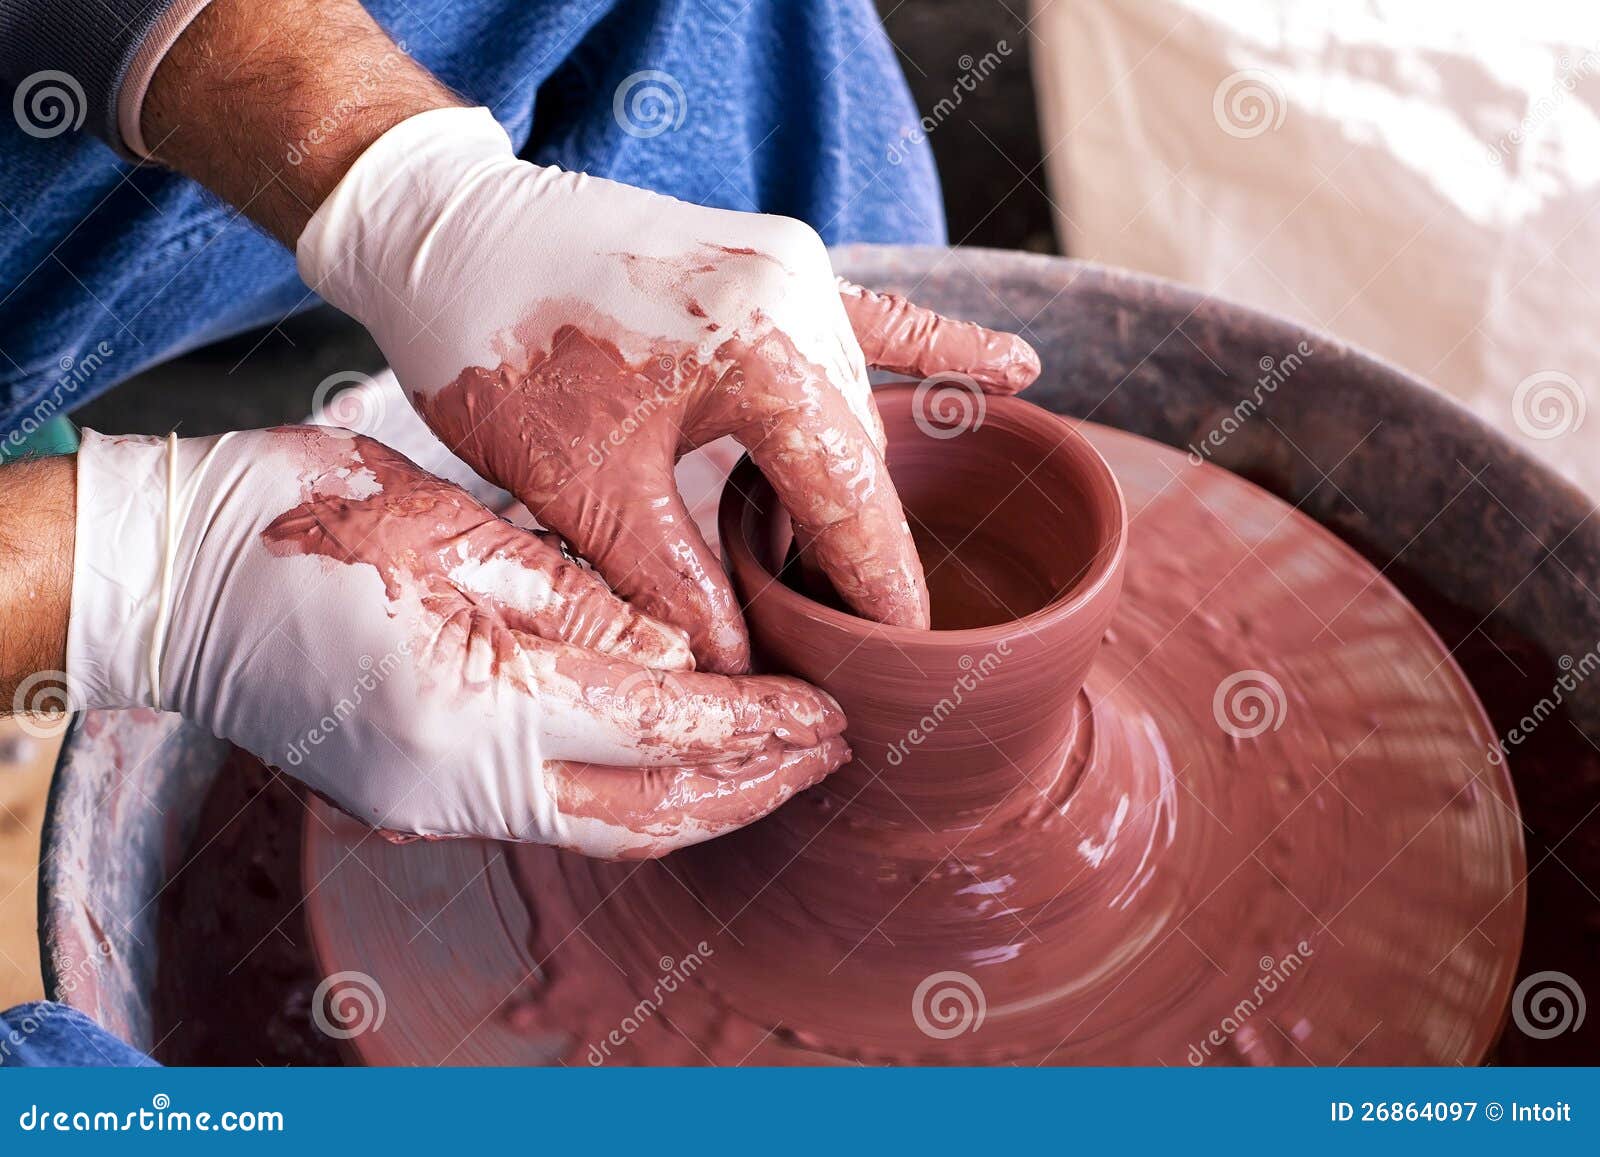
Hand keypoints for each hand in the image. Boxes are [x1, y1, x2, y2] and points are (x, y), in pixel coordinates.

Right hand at [67, 427, 846, 856]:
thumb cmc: (299, 516)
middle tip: (831, 752)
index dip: (756, 726)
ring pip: (605, 827)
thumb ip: (579, 605)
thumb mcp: (455, 528)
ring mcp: (430, 804)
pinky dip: (630, 795)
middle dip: (750, 785)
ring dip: (699, 803)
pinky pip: (552, 813)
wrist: (168, 575)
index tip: (830, 712)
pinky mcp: (413, 799)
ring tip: (777, 768)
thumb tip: (683, 660)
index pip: (660, 727)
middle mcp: (458, 781)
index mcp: (475, 700)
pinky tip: (675, 765)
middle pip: (648, 811)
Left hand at [297, 107, 1039, 671]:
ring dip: (850, 478)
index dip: (879, 589)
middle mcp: (798, 294)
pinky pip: (871, 315)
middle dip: (855, 548)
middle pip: (854, 454)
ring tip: (871, 567)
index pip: (852, 500)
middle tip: (852, 639)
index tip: (908, 661)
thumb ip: (675, 581)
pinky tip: (1015, 370)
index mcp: (762, 351)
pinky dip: (931, 346)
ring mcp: (791, 267)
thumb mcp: (582, 489)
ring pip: (849, 402)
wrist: (442, 230)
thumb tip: (740, 666)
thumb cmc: (493, 348)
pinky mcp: (768, 261)